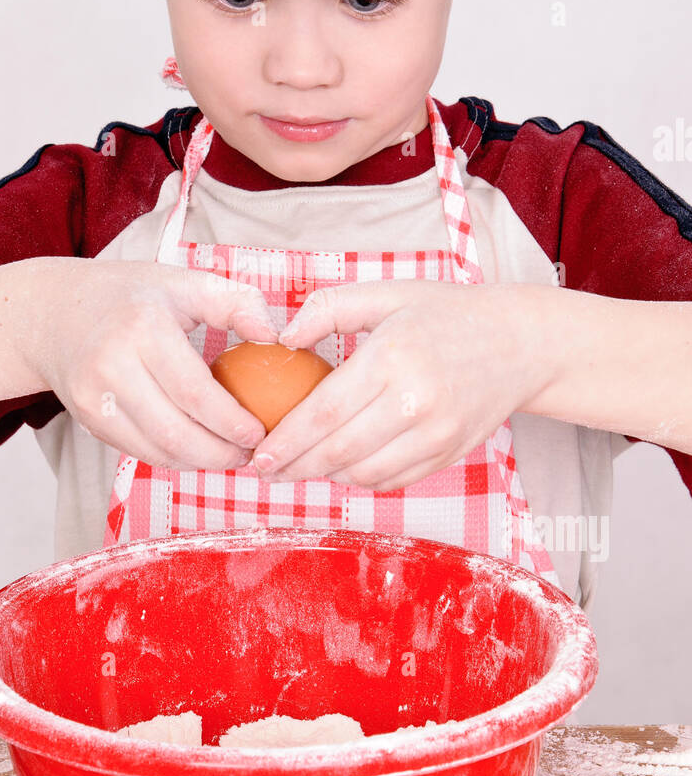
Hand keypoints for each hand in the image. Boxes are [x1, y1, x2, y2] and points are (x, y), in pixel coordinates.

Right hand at [18, 257, 274, 469]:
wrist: (55, 313)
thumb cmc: (134, 296)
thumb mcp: (186, 283)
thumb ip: (238, 303)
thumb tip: (276, 339)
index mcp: (142, 327)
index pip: (195, 392)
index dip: (231, 422)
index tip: (260, 432)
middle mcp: (111, 364)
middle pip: (175, 430)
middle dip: (219, 453)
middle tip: (251, 454)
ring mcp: (93, 396)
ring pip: (156, 449)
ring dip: (199, 462)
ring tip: (230, 456)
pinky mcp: (86, 418)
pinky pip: (138, 451)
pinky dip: (173, 458)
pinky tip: (198, 451)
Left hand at [250, 280, 553, 488]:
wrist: (519, 344)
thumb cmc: (445, 314)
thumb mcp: (386, 295)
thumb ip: (328, 309)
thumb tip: (281, 338)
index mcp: (392, 358)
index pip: (324, 411)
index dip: (285, 439)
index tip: (257, 453)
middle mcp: (415, 401)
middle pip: (338, 451)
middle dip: (294, 466)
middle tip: (265, 469)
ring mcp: (436, 434)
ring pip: (363, 473)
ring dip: (325, 474)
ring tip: (300, 464)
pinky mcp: (448, 454)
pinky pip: (392, 481)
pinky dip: (360, 479)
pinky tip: (342, 464)